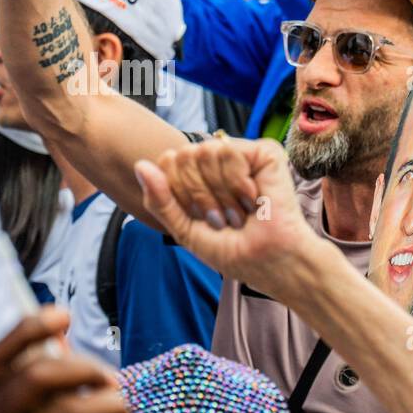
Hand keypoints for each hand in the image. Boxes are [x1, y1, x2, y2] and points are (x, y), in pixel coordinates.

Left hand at [134, 136, 322, 300]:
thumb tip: (141, 165)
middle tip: (224, 218)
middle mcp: (221, 161)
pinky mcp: (265, 152)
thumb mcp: (185, 230)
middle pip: (183, 156)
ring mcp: (243, 155)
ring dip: (220, 193)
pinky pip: (228, 151)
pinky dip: (236, 182)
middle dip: (199, 196)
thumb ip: (160, 200)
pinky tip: (253, 198)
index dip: (179, 195)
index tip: (205, 220)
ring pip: (204, 152)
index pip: (168, 163)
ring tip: (240, 212)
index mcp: (202, 176)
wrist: (271, 261)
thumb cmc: (236, 251)